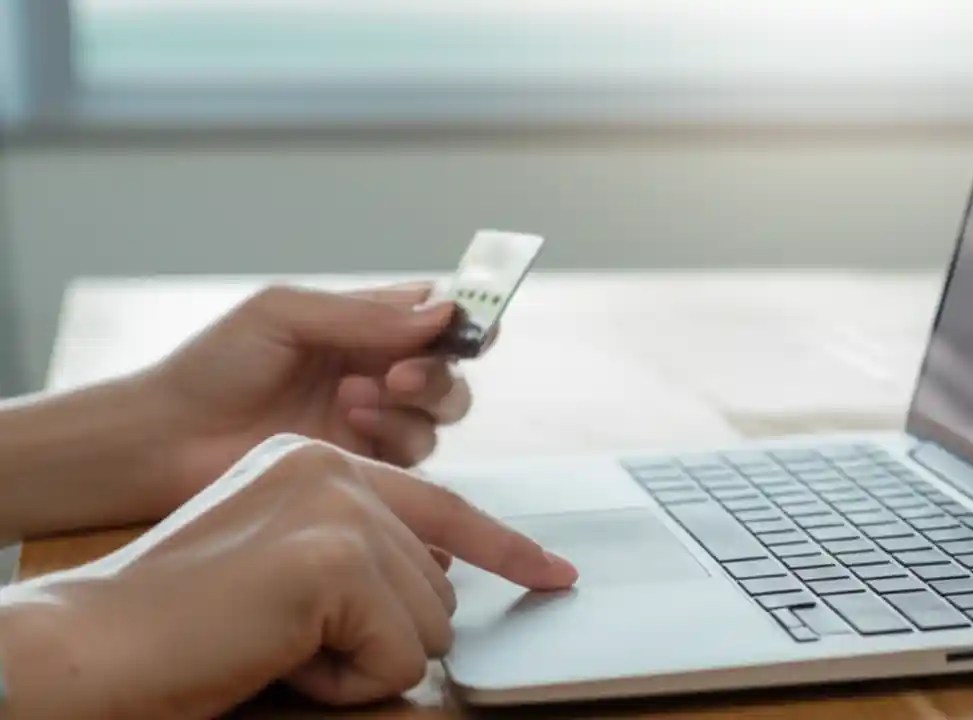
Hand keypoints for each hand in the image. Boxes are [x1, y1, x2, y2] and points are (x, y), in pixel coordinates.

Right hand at [0, 436, 577, 718]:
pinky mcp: (333, 558)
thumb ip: (361, 547)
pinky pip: (400, 657)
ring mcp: (338, 506)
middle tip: (288, 635)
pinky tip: (282, 659)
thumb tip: (440, 575)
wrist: (98, 641)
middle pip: (440, 585)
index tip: (554, 575)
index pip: (446, 506)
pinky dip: (347, 684)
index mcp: (323, 461)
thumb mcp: (284, 560)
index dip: (507, 549)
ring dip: (362, 661)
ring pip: (430, 625)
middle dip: (379, 636)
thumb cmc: (187, 619)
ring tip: (281, 643)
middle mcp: (337, 468)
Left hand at [143, 284, 474, 512]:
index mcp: (361, 328)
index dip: (460, 321)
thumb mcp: (284, 314)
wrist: (169, 441)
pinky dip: (395, 440)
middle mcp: (376, 374)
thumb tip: (441, 311)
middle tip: (396, 376)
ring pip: (437, 420)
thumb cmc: (216, 366)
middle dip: (436, 374)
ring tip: (351, 402)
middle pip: (448, 374)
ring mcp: (373, 427)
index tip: (462, 327)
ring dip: (408, 407)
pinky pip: (413, 461)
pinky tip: (351, 429)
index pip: (432, 319)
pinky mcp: (367, 472)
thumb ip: (363, 313)